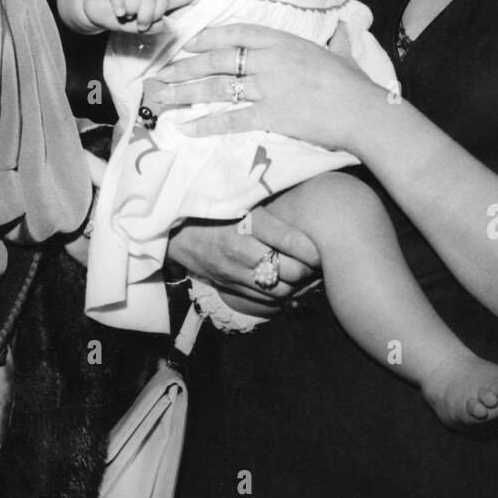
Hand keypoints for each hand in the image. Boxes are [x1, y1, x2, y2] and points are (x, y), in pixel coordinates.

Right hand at [83, 0, 168, 32]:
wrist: (96, 11)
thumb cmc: (119, 16)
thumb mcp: (136, 26)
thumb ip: (150, 26)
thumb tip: (161, 24)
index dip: (156, 15)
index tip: (145, 25)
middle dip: (146, 14)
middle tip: (138, 25)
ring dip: (132, 6)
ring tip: (125, 16)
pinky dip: (119, 1)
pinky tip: (118, 12)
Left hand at [148, 23, 381, 150]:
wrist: (362, 111)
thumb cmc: (355, 83)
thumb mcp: (344, 54)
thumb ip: (338, 40)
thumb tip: (345, 28)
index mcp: (284, 41)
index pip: (237, 33)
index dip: (209, 37)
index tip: (189, 44)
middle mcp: (269, 60)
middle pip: (218, 60)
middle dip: (187, 67)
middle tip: (164, 74)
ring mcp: (267, 87)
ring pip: (217, 87)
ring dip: (186, 92)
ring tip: (164, 98)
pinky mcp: (270, 115)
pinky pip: (231, 119)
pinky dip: (206, 124)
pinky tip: (187, 128)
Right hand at [167, 205, 320, 310]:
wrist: (175, 229)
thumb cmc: (216, 208)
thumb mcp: (242, 197)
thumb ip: (270, 204)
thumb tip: (308, 204)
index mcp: (247, 222)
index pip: (291, 241)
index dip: (313, 250)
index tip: (322, 249)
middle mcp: (241, 249)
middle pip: (290, 270)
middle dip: (309, 269)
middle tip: (316, 262)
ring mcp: (234, 271)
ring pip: (280, 289)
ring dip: (297, 285)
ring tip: (303, 273)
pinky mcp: (229, 286)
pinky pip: (264, 300)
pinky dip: (280, 294)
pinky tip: (284, 283)